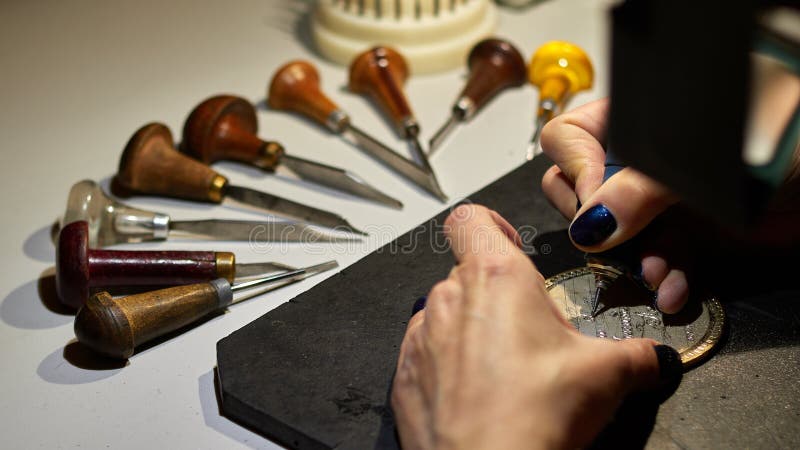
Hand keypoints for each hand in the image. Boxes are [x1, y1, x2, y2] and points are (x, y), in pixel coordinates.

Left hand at [391, 204, 680, 449]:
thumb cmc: (536, 417)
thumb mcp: (607, 375)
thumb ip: (636, 353)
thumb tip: (654, 357)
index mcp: (495, 278)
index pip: (471, 218)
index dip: (492, 224)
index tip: (513, 246)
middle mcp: (448, 298)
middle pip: (468, 273)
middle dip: (499, 293)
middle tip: (531, 332)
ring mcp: (420, 337)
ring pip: (447, 314)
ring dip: (472, 330)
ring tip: (506, 371)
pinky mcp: (404, 376)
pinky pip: (425, 354)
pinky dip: (446, 365)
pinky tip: (477, 395)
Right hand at [540, 98, 799, 311]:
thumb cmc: (778, 137)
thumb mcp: (700, 155)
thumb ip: (643, 187)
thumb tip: (591, 226)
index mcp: (634, 119)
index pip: (568, 136)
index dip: (575, 166)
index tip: (598, 197)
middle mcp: (637, 159)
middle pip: (576, 187)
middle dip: (592, 221)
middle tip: (613, 235)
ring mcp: (659, 201)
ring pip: (613, 236)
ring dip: (628, 258)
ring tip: (654, 270)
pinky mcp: (687, 238)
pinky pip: (655, 262)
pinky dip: (663, 279)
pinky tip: (673, 290)